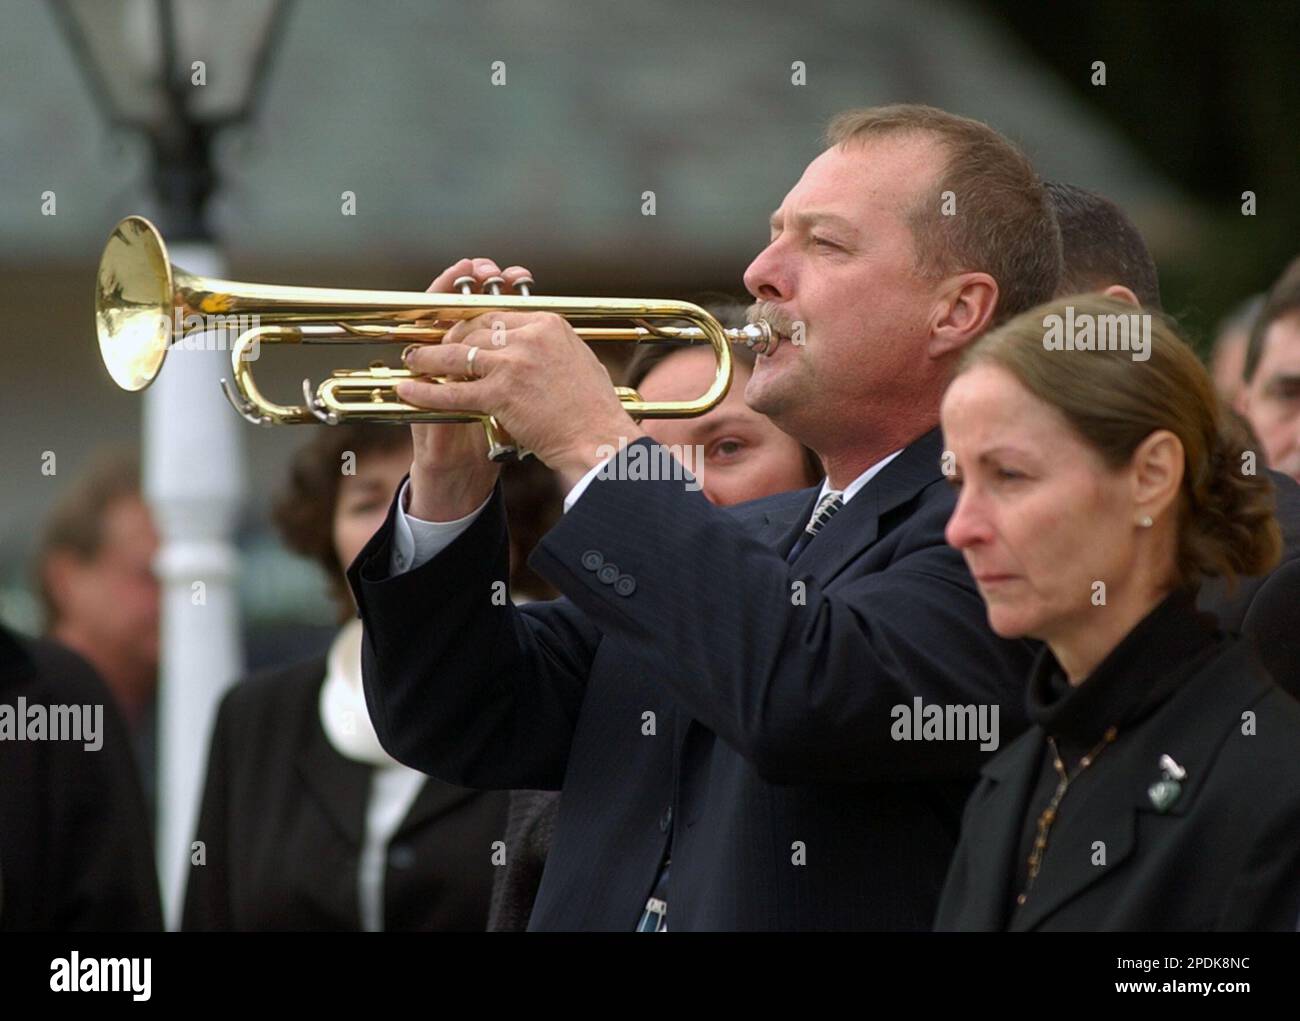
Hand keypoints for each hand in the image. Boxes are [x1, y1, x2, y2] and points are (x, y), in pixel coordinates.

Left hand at [397, 280, 644, 490]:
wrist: (598, 439)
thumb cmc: (594, 410)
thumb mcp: (578, 362)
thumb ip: (553, 349)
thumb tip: (537, 348)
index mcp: (549, 324)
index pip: (499, 314)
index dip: (473, 323)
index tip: (460, 331)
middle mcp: (529, 336)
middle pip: (475, 329)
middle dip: (450, 338)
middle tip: (434, 347)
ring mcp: (513, 363)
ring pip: (458, 354)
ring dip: (429, 358)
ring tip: (413, 360)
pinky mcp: (501, 393)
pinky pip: (453, 390)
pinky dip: (426, 392)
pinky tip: (409, 391)